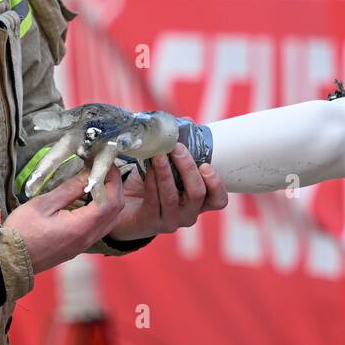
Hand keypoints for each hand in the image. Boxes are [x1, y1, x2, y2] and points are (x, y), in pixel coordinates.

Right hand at [3, 164, 125, 273]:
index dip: (113, 180)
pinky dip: (100, 210)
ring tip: (98, 181)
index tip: (107, 164)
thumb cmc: (21, 231)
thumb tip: (88, 174)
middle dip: (115, 187)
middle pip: (115, 211)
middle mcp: (88, 238)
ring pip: (109, 220)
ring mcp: (84, 245)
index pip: (111, 200)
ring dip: (109, 199)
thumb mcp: (44, 204)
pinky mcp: (77, 247)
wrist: (8, 261)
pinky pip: (99, 227)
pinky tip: (88, 199)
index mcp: (82, 227)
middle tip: (104, 170)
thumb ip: (70, 189)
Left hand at [106, 143, 227, 241]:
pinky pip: (153, 200)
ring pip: (172, 196)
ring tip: (158, 154)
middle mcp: (189, 214)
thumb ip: (182, 149)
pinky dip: (151, 181)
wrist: (126, 207)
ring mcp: (171, 220)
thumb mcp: (171, 168)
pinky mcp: (151, 221)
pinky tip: (147, 167)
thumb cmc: (154, 184)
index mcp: (200, 202)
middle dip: (187, 168)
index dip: (216, 184)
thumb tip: (188, 122)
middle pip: (197, 194)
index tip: (205, 165)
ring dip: (165, 172)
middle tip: (177, 148)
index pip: (218, 200)